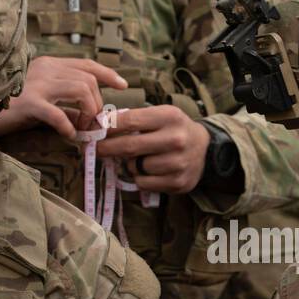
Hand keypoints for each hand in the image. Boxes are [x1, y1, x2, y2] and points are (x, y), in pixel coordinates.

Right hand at [0, 57, 127, 139]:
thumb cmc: (12, 109)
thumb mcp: (43, 100)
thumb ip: (65, 103)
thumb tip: (89, 117)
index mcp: (49, 65)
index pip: (86, 64)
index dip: (108, 73)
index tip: (122, 84)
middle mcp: (45, 68)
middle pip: (89, 80)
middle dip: (97, 104)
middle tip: (89, 124)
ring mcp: (37, 84)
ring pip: (81, 90)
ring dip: (87, 113)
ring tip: (79, 129)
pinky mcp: (28, 103)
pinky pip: (58, 115)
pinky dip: (68, 127)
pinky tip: (67, 135)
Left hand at [94, 104, 209, 193]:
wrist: (204, 148)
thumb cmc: (174, 129)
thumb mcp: (160, 115)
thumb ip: (134, 119)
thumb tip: (100, 126)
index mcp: (169, 117)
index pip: (129, 121)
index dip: (107, 127)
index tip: (94, 130)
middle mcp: (175, 139)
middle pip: (129, 146)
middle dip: (106, 148)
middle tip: (94, 149)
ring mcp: (177, 163)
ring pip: (135, 167)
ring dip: (130, 164)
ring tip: (139, 159)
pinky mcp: (177, 182)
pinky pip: (143, 182)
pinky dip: (140, 178)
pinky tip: (149, 171)